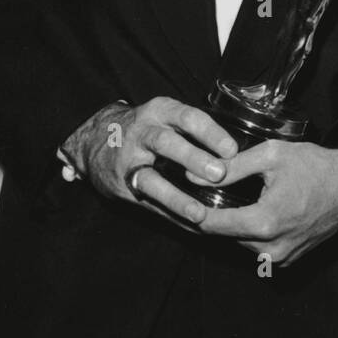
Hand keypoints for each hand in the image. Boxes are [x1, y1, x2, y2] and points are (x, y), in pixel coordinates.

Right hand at [64, 96, 236, 226]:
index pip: (187, 117)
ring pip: (150, 178)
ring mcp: (129, 161)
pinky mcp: (122, 186)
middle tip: (219, 173)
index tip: (231, 149)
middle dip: (193, 158)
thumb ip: (196, 130)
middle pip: (166, 143)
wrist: (98, 140)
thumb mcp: (167, 116)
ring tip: (199, 213)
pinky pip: (147, 203)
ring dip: (176, 197)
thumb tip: (239, 153)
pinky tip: (190, 226)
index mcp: (161, 111)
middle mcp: (141, 132)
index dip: (210, 132)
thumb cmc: (148, 128)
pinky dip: (170, 215)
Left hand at [193, 139, 337, 265]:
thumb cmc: (315, 166)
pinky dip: (250, 232)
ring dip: (231, 225)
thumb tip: (194, 175)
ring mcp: (282, 257)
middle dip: (210, 217)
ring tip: (221, 201)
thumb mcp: (271, 156)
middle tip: (196, 197)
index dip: (191, 212)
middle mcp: (272, 248)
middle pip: (225, 235)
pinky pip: (259, 247)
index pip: (213, 225)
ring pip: (241, 242)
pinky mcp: (290, 259)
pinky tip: (248, 211)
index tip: (177, 200)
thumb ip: (231, 167)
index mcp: (265, 222)